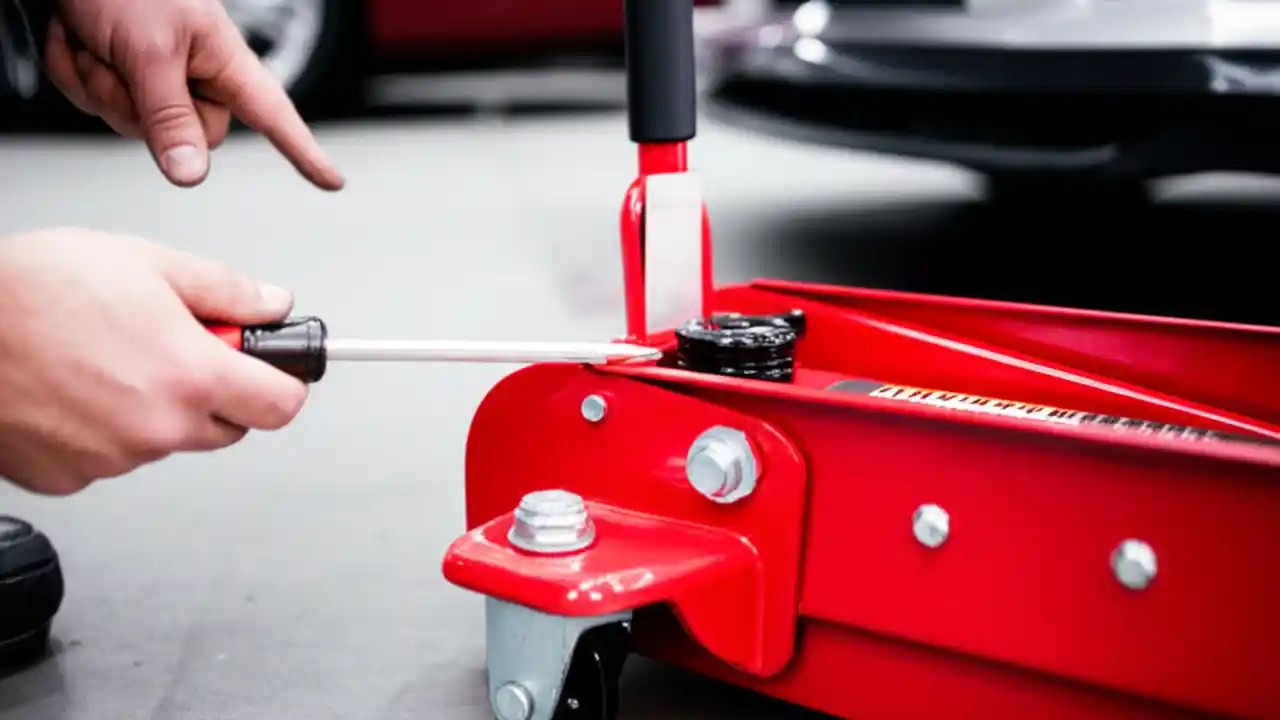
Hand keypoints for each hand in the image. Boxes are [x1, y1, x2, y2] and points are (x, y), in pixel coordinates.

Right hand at [0, 228, 308, 494]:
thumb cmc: (30, 291)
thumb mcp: (146, 262)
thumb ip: (225, 289)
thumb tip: (271, 304)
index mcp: (192, 376)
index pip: (282, 406)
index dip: (281, 382)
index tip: (269, 368)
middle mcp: (158, 428)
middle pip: (228, 426)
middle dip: (215, 390)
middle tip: (171, 346)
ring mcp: (114, 460)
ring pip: (167, 440)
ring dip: (155, 407)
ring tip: (106, 357)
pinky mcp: (71, 479)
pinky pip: (112, 457)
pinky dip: (104, 430)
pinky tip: (74, 388)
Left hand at [40, 0, 343, 189]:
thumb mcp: (148, 52)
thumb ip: (170, 118)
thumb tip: (194, 177)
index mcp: (223, 63)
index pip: (275, 117)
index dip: (304, 152)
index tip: (333, 182)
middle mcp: (196, 76)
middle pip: (187, 138)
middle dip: (138, 106)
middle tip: (119, 60)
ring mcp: (156, 79)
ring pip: (132, 126)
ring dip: (97, 82)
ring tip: (94, 38)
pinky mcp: (119, 77)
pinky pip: (95, 103)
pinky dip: (75, 70)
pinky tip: (76, 37)